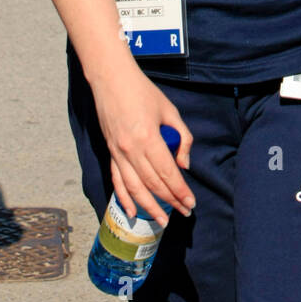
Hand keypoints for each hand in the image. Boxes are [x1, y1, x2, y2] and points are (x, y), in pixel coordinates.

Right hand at [91, 59, 195, 224]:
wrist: (111, 80)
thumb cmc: (143, 92)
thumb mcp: (170, 110)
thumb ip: (181, 137)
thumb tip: (184, 165)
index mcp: (148, 138)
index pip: (167, 173)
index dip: (180, 191)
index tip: (191, 203)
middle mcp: (131, 150)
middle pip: (153, 184)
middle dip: (170, 201)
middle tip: (185, 213)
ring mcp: (117, 153)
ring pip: (135, 188)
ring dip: (149, 207)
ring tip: (162, 221)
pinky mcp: (110, 153)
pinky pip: (117, 181)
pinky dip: (124, 198)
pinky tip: (132, 212)